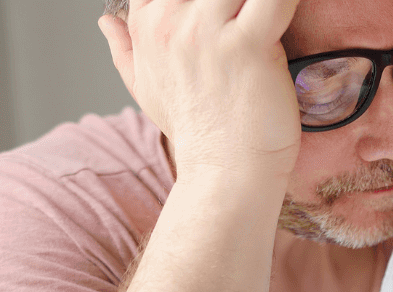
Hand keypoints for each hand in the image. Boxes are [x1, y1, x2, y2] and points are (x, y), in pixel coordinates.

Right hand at [98, 0, 302, 178]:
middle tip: (247, 16)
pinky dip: (284, 2)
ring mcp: (207, 32)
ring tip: (265, 19)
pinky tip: (286, 10)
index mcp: (148, 23)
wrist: (225, 173)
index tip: (225, 11)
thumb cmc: (198, 133)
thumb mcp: (146, 88)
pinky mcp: (247, 46)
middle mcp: (171, 20)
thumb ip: (125, 49)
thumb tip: (106, 22)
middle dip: (235, 0)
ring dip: (257, 3)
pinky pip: (272, 2)